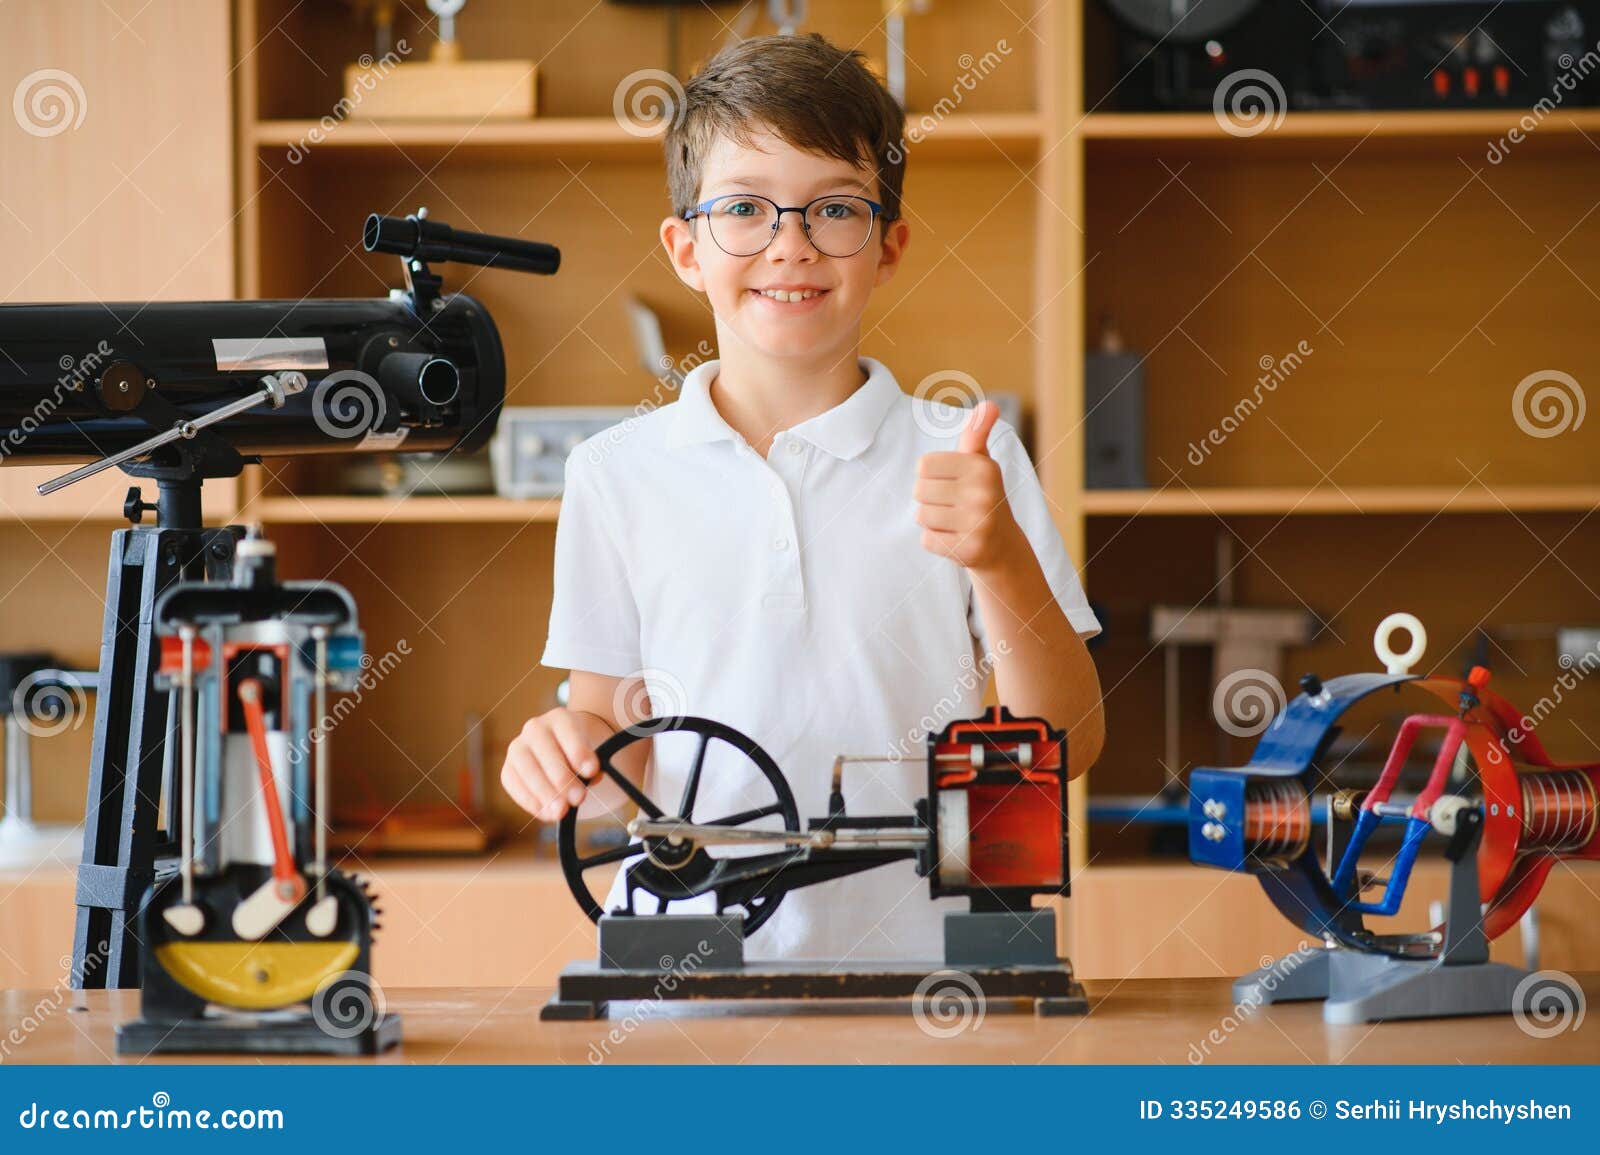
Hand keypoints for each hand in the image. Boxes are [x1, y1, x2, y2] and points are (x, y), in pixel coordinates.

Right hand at [500, 707, 601, 822]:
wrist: (559, 753)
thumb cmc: (578, 754)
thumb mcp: (590, 753)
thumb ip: (592, 765)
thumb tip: (593, 777)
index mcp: (560, 718)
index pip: (568, 731)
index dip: (579, 751)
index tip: (592, 772)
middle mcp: (535, 728)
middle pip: (546, 752)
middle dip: (564, 778)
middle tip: (578, 798)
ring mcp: (518, 748)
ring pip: (527, 768)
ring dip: (545, 792)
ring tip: (561, 811)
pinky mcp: (508, 769)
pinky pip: (514, 785)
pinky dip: (530, 801)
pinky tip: (546, 813)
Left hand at [914, 401, 1024, 572]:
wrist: (1003, 546)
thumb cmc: (983, 496)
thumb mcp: (981, 463)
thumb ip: (977, 433)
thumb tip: (989, 404)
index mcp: (982, 467)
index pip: (923, 465)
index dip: (931, 476)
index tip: (951, 484)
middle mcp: (983, 493)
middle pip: (919, 491)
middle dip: (930, 499)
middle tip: (954, 506)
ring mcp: (978, 523)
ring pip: (921, 516)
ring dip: (932, 521)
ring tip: (955, 522)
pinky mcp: (969, 549)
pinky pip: (927, 540)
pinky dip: (936, 542)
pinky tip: (956, 539)